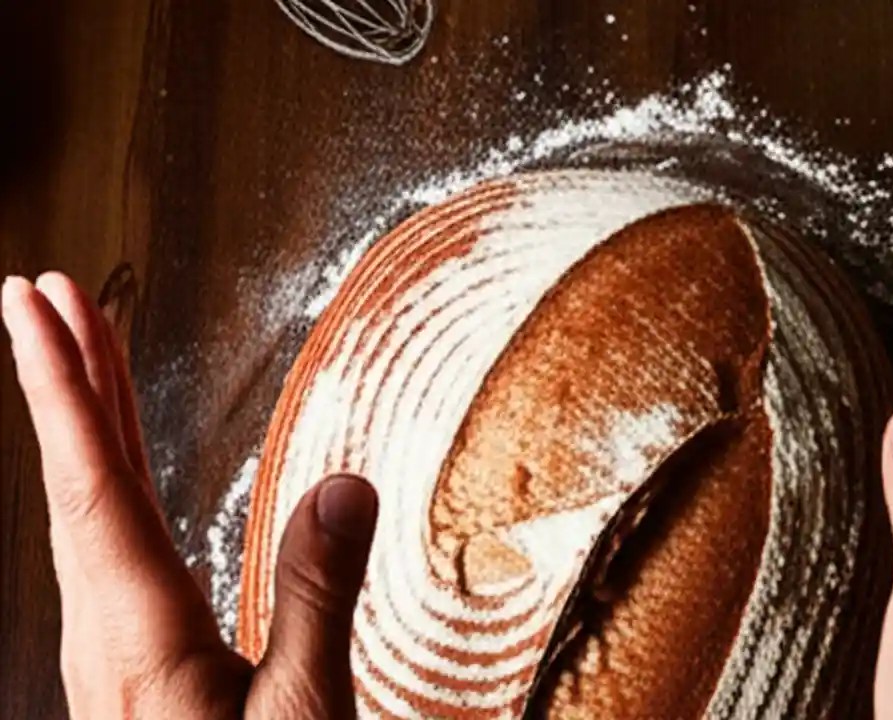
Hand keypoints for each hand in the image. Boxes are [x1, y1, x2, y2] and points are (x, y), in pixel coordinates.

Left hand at [2, 273, 379, 718]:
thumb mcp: (303, 711)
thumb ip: (317, 595)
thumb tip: (344, 482)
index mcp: (139, 630)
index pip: (95, 485)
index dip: (64, 389)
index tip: (41, 307)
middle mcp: (107, 627)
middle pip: (76, 479)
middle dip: (61, 379)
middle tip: (46, 292)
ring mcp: (113, 644)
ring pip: (87, 508)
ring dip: (80, 420)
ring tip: (82, 350)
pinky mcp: (133, 658)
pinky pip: (108, 542)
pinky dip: (106, 479)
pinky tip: (118, 472)